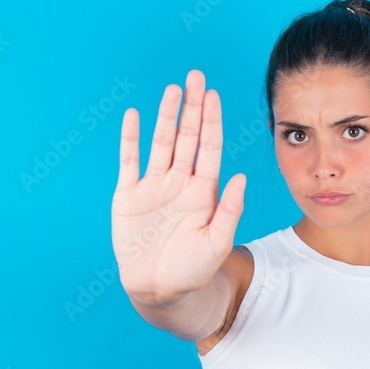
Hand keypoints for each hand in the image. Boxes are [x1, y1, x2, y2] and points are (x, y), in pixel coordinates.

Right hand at [111, 69, 244, 306]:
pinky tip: (134, 115)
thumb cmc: (194, 270)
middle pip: (187, 138)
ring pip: (160, 143)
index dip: (211, 121)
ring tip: (171, 90)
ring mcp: (153, 188)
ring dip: (165, 117)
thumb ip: (229, 209)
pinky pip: (129, 162)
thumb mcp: (217, 241)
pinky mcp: (128, 197)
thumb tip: (241, 176)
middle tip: (195, 77)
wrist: (161, 291)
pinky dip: (130, 139)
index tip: (212, 95)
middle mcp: (180, 183)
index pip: (209, 148)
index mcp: (203, 192)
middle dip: (191, 108)